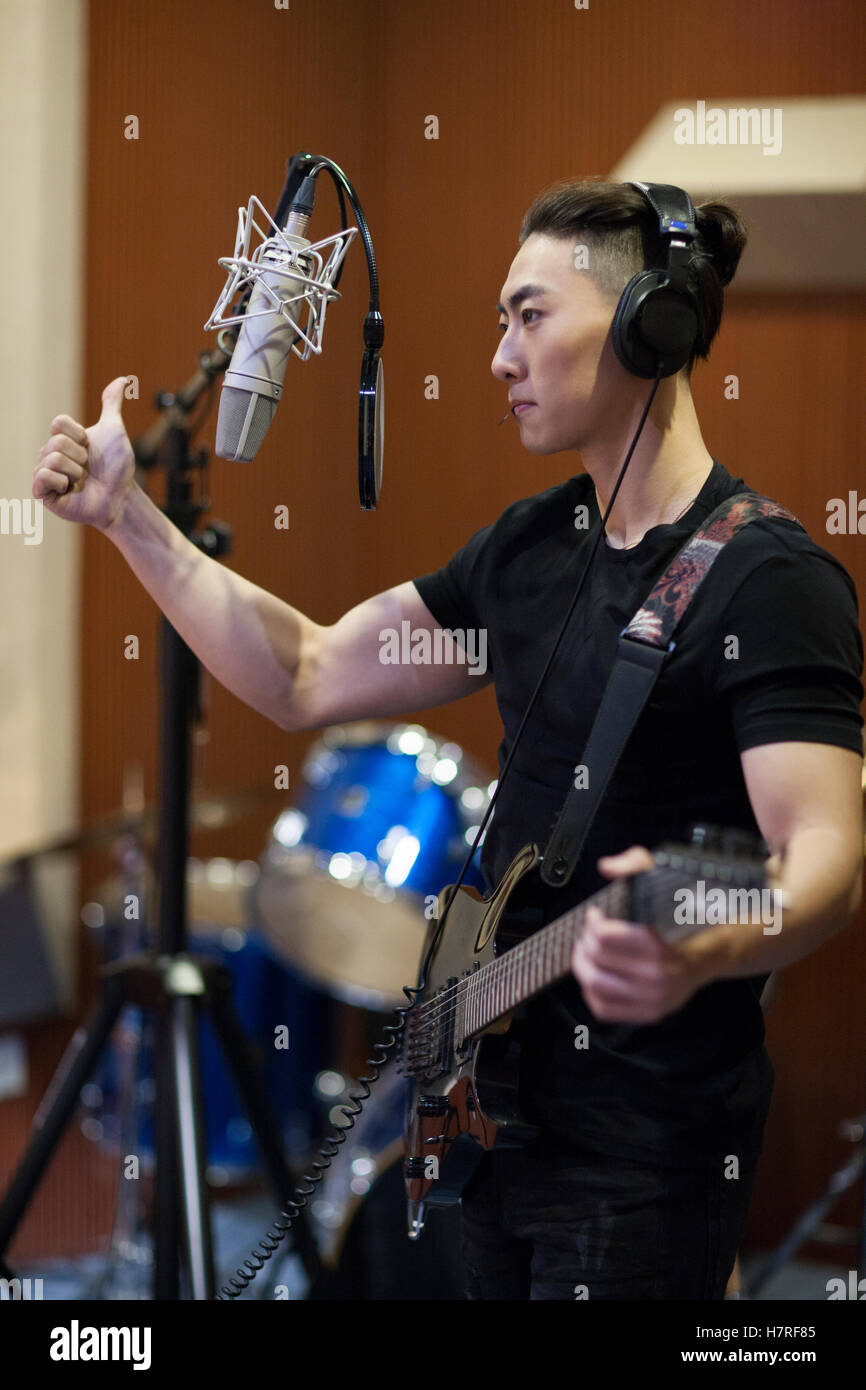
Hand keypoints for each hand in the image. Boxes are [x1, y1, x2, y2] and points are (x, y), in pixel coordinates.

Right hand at [33, 376, 136, 530]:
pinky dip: (60, 482)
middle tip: (88, 468)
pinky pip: (41, 477)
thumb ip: (112, 404)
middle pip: (56, 442)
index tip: (89, 446)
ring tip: (81, 481)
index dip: (78, 434)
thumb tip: (123, 379)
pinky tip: (69, 490)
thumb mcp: (113, 430)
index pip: (58, 423)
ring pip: (51, 459)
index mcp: (63, 440)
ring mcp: (46, 475)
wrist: (121, 497)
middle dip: (79, 456)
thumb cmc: (117, 467)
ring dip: (74, 471)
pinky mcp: (43, 494)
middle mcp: (51, 455)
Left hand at [571, 845, 707, 1023]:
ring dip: (582, 965)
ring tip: (585, 952)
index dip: (594, 922)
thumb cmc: (685, 922)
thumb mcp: (665, 882)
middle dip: (586, 940)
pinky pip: (604, 1008)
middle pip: (596, 959)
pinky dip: (591, 991)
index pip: (604, 937)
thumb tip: (609, 867)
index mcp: (659, 946)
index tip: (596, 915)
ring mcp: (653, 999)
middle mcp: (657, 977)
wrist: (711, 955)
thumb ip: (636, 864)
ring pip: (595, 984)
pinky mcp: (648, 1013)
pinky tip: (595, 974)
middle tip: (589, 932)